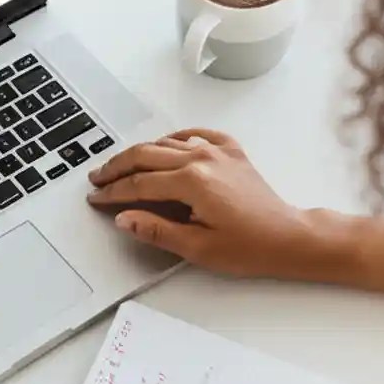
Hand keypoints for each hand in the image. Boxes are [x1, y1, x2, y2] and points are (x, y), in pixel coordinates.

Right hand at [87, 129, 320, 278]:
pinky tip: (165, 144)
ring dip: (140, 153)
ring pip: (166, 143)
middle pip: (146, 155)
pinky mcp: (231, 151)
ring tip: (121, 164)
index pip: (138, 184)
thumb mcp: (197, 248)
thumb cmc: (249, 247)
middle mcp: (202, 159)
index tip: (96, 199)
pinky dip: (175, 138)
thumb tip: (124, 219)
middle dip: (117, 167)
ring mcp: (217, 151)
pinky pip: (196, 135)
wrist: (288, 237)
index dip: (113, 193)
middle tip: (98, 178)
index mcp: (192, 183)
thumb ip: (156, 230)